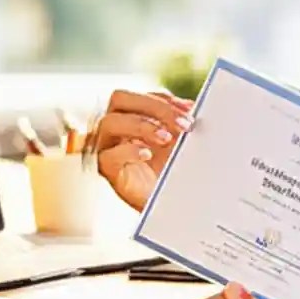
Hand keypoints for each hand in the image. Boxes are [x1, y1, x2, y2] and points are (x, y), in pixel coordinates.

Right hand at [95, 90, 192, 210]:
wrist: (172, 203)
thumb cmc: (172, 168)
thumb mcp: (181, 140)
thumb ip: (182, 121)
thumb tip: (193, 106)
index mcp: (131, 114)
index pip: (141, 95)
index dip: (164, 99)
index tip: (190, 110)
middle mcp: (116, 126)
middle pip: (119, 98)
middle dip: (154, 107)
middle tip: (183, 122)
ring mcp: (108, 146)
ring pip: (110, 122)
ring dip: (142, 125)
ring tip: (166, 138)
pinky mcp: (107, 169)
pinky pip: (108, 155)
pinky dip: (128, 151)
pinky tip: (147, 154)